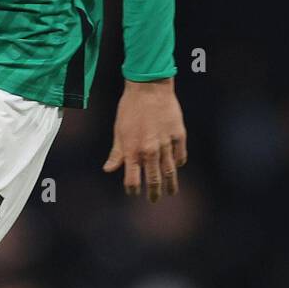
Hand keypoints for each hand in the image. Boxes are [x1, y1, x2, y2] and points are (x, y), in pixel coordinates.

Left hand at [102, 78, 187, 200]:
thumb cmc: (129, 108)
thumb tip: (108, 170)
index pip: (132, 179)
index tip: (133, 192)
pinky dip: (178, 162)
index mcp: (132, 150)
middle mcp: (149, 151)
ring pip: (169, 171)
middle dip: (153, 192)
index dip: (132, 189)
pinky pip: (180, 155)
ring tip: (171, 192)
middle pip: (153, 179)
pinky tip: (176, 166)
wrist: (149, 88)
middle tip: (154, 199)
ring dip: (170, 184)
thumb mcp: (118, 130)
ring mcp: (166, 144)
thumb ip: (116, 153)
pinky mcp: (179, 136)